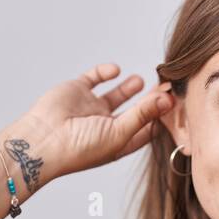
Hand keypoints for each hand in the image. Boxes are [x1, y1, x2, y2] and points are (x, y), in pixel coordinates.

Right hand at [17, 62, 173, 183]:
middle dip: (150, 100)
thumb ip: (143, 114)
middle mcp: (106, 126)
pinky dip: (105, 72)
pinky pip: (95, 78)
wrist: (42, 141)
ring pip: (116, 95)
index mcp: (118, 142)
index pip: (146, 130)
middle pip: (135, 111)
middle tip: (165, 86)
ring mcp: (91, 108)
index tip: (176, 103)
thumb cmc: (80, 148)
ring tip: (142, 80)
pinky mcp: (77, 91)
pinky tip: (116, 70)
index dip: (160, 118)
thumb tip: (168, 99)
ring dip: (130, 87)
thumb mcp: (119, 132)